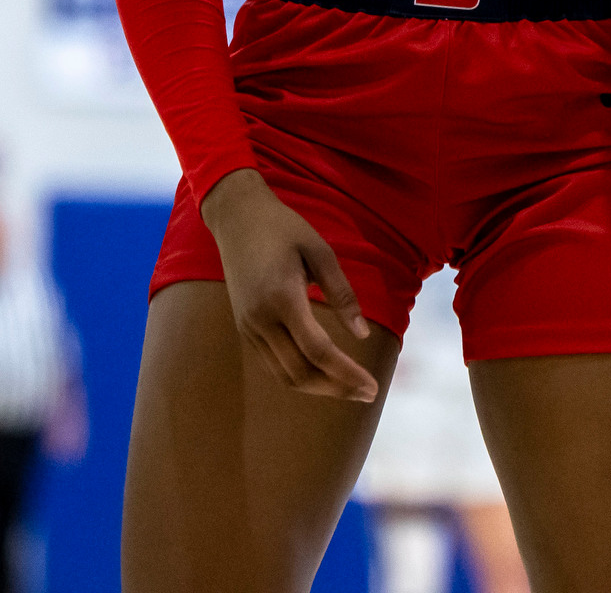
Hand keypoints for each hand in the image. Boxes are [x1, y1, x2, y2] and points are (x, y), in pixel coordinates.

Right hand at [201, 168, 377, 402]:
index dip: (347, 374)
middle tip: (368, 393)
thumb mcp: (321, 252)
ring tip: (349, 388)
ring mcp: (248, 327)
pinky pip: (272, 364)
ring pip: (284, 375)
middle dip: (337, 389)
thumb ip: (342, 294)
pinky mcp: (244, 328)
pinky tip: (323, 373)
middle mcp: (261, 320)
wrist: (237, 217)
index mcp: (282, 298)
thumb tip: (362, 335)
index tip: (373, 387)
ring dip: (319, 388)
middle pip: (300, 372)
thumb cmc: (284, 229)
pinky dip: (299, 376)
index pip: (319, 351)